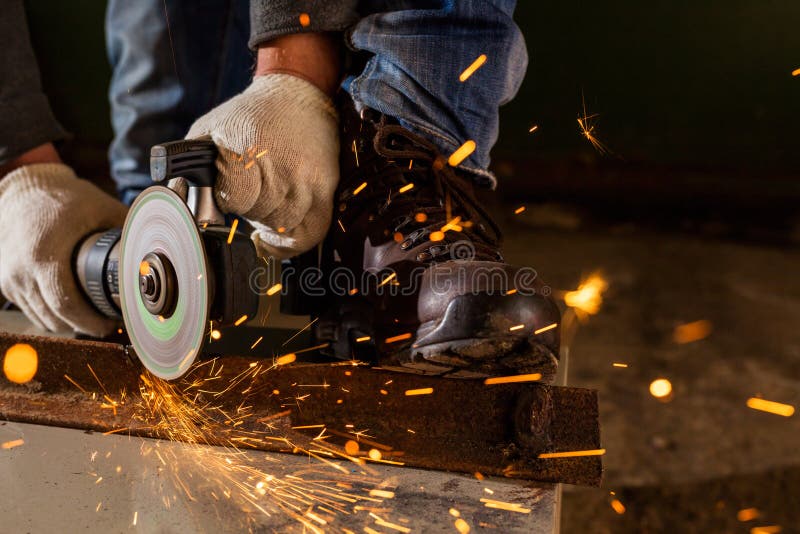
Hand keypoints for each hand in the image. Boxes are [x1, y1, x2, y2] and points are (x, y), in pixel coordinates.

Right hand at [0, 163, 126, 335]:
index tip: (110, 324)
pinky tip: (71, 312)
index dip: (90, 321)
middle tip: (107, 326)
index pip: (66, 304)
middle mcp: (22, 270)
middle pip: (54, 317)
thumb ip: (128, 227)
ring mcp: (11, 277)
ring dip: (67, 324)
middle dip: (83, 326)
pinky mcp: (5, 281)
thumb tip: (158, 246)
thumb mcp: (100, 207)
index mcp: (46, 254)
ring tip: (92, 320)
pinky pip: (29, 310)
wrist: (22, 188)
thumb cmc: (63, 197)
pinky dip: (50, 315)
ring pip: (41, 318)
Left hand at [186, 73, 339, 258]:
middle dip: (251, 213)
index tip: (231, 195)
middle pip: (262, 216)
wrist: (297, 93)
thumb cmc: (250, 114)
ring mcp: (306, 178)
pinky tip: (282, 233)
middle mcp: (280, 166)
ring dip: (272, 223)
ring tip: (267, 206)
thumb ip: (189, 165)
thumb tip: (176, 198)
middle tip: (251, 198)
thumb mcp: (210, 130)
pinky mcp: (325, 185)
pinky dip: (294, 241)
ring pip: (286, 226)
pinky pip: (312, 231)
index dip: (231, 202)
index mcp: (247, 151)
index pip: (237, 201)